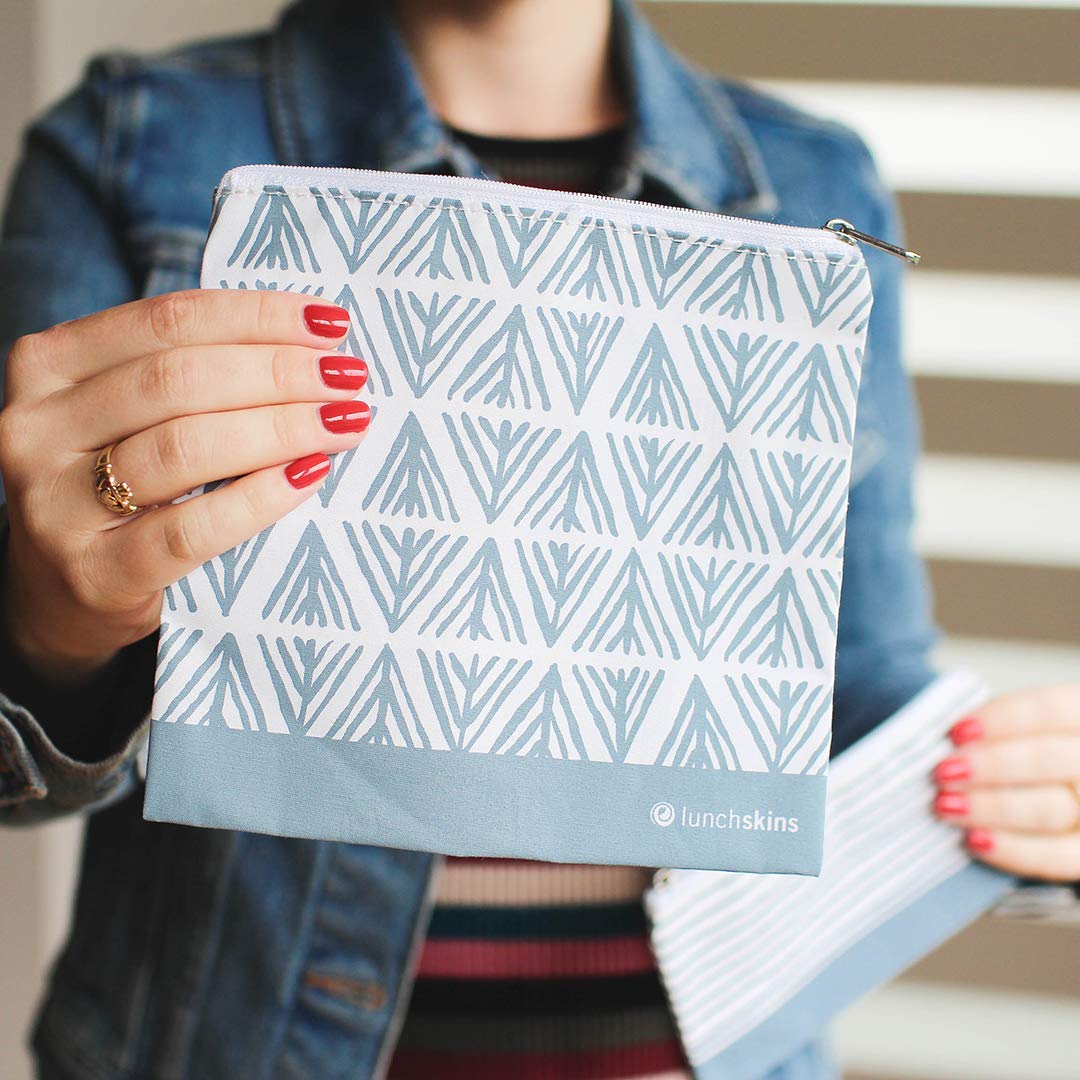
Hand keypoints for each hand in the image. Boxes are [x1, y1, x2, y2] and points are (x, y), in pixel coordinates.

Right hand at [0, 290, 370, 679]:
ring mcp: (57, 505)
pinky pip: (192, 529)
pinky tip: (310, 477)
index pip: (168, 320)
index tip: (331, 323)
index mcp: (51, 365)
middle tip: (348, 378)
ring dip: (280, 428)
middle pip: (179, 380)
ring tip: (344, 422)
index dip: (257, 317)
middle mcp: (38, 427)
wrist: (66, 592)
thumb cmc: (120, 484)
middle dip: (279, 373)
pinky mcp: (96, 572)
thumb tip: (315, 342)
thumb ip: (192, 372)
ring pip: (185, 446)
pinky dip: (259, 498)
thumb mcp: (131, 414)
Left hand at [932, 685, 1079, 881]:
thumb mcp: (1017, 733)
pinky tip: (974, 839)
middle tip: (942, 771)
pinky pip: (1057, 857)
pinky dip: (1014, 849)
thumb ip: (993, 732)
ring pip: (1052, 809)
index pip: (1053, 709)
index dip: (1004, 718)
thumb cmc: (1017, 757)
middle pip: (1052, 759)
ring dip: (992, 807)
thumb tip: (942, 737)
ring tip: (945, 805)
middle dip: (992, 765)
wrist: (1045, 801)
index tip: (956, 731)